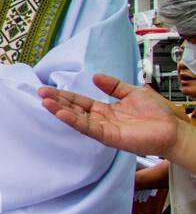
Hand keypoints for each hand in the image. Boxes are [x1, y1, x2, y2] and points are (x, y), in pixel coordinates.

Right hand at [39, 74, 183, 157]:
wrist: (173, 129)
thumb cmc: (157, 114)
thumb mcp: (132, 92)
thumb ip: (113, 85)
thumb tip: (95, 76)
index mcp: (105, 110)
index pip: (80, 101)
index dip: (65, 95)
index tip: (49, 89)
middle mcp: (101, 120)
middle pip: (74, 109)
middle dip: (57, 101)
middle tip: (40, 93)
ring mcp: (103, 129)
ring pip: (77, 119)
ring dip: (60, 110)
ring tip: (45, 102)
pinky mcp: (108, 136)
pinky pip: (87, 128)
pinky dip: (73, 120)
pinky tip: (61, 113)